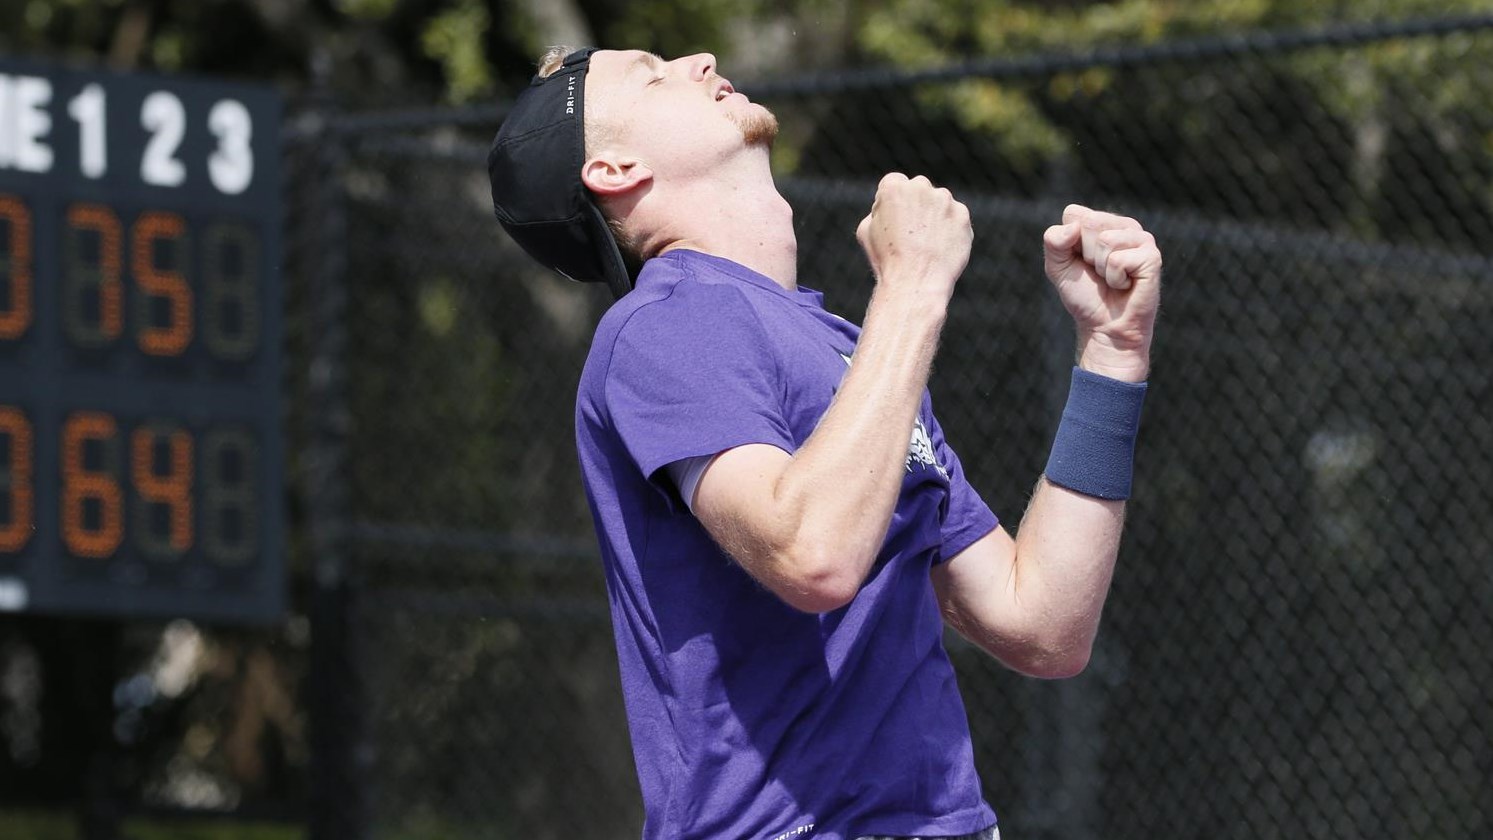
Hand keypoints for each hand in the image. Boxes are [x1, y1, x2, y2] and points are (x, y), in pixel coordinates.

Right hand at [857, 173, 971, 305]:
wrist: (916, 281)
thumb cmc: (887, 259)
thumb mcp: (866, 231)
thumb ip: (878, 210)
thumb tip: (887, 207)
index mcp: (893, 186)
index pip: (894, 184)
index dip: (893, 204)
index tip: (894, 222)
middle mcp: (920, 186)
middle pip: (919, 190)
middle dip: (916, 206)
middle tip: (911, 234)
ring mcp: (945, 200)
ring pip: (939, 203)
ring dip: (935, 216)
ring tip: (926, 244)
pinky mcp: (962, 215)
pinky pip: (956, 218)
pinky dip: (950, 229)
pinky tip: (940, 248)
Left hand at [1043, 205, 1161, 381]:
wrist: (1104, 328)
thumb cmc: (1085, 296)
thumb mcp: (1058, 267)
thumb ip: (1053, 242)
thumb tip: (1073, 227)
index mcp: (1102, 221)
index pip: (1073, 213)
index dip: (1068, 243)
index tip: (1081, 262)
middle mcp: (1124, 225)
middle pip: (1088, 224)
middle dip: (1085, 255)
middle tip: (1098, 273)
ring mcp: (1142, 239)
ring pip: (1105, 240)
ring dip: (1101, 269)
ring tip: (1112, 280)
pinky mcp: (1152, 256)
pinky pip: (1118, 260)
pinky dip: (1115, 279)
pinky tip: (1126, 285)